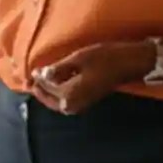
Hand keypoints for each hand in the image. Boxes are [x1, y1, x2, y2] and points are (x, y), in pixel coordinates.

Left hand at [29, 42, 154, 114]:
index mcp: (69, 95)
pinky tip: (57, 83)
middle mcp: (74, 104)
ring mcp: (82, 104)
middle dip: (40, 90)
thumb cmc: (105, 58)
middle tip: (32, 79)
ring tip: (41, 81)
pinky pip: (67, 101)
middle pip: (50, 100)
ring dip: (49, 94)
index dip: (38, 78)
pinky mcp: (88, 100)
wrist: (130, 63)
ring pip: (58, 103)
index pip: (47, 87)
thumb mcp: (78, 59)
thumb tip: (41, 74)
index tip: (32, 69)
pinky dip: (58, 94)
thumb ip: (58, 69)